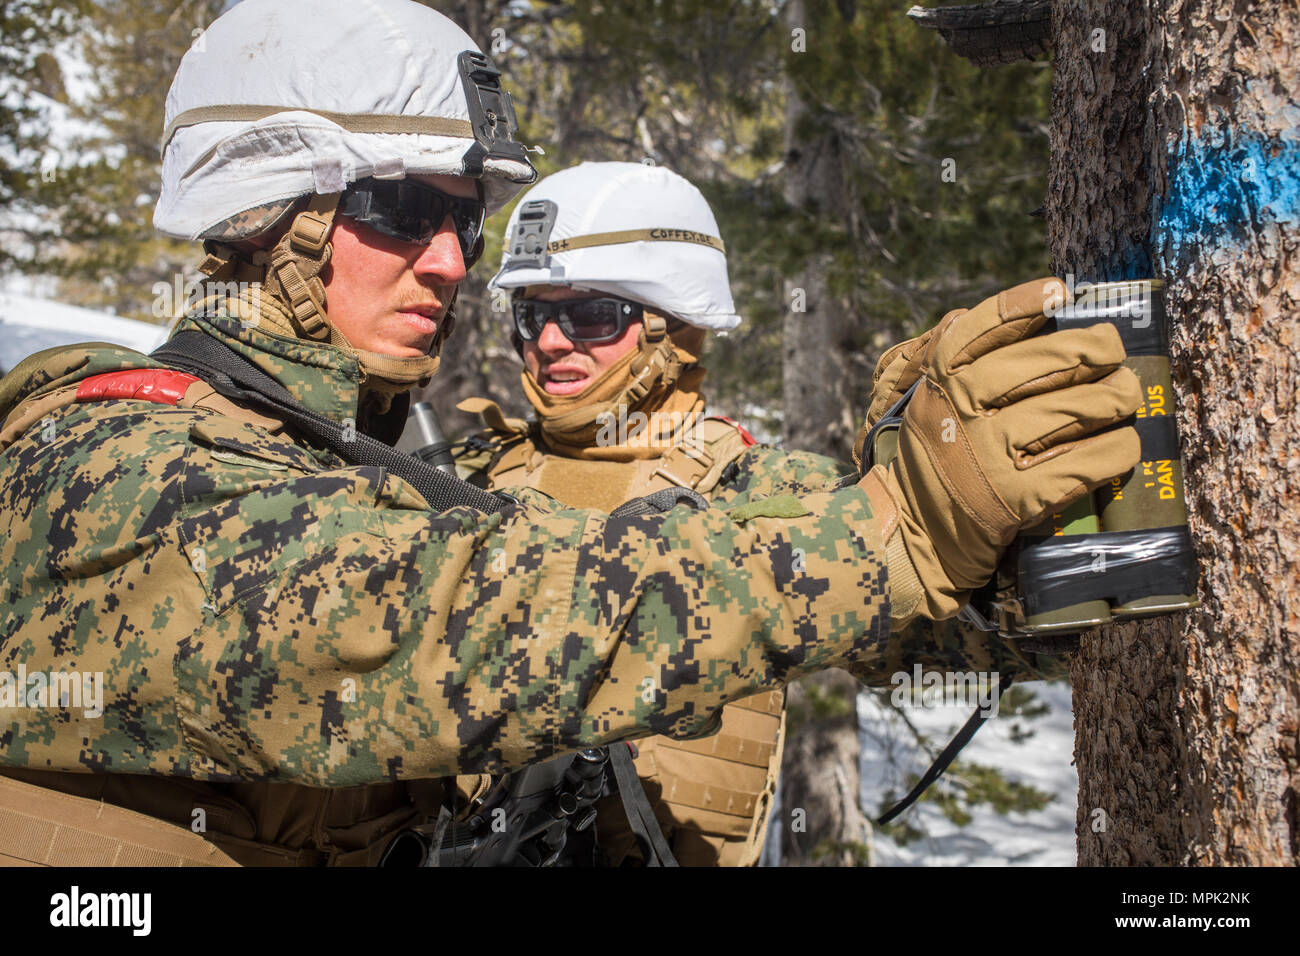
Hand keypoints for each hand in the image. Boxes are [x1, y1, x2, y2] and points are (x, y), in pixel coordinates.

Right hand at [859, 277, 1141, 624]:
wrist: (913, 532)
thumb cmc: (936, 457)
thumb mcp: (931, 402)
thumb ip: (963, 363)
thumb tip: (1021, 316)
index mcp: (941, 382)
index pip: (983, 327)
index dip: (1024, 303)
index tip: (1059, 290)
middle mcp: (961, 411)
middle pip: (1042, 363)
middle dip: (1091, 350)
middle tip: (1114, 351)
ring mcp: (988, 455)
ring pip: (1071, 409)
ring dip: (1112, 399)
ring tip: (1126, 395)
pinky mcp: (1015, 499)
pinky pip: (1083, 464)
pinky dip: (1114, 451)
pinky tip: (1125, 445)